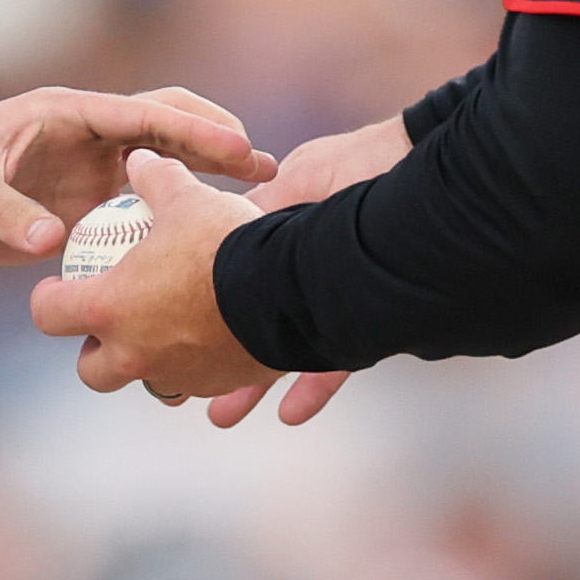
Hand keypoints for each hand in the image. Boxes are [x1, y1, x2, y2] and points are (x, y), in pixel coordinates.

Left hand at [0, 87, 274, 266]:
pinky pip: (139, 213)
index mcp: (65, 114)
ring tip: (260, 203)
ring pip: (163, 171)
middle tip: (266, 171)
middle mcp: (86, 138)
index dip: (191, 129)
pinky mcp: (84, 208)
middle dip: (216, 145)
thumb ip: (3, 209)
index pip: (141, 116)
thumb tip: (50, 241)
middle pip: (166, 133)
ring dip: (208, 183)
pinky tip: (208, 247)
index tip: (237, 146)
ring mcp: (89, 173)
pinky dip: (174, 223)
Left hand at [31, 150, 278, 400]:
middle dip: (93, 350)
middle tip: (107, 321)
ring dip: (145, 360)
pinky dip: (193, 363)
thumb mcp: (186, 197)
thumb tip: (139, 158)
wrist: (291, 292)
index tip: (57, 287)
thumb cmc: (226, 243)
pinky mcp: (216, 384)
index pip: (49, 315)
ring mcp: (176, 375)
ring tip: (161, 329)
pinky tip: (209, 333)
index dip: (48, 299)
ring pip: (145, 380)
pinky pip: (194, 382)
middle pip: (92, 371)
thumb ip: (154, 178)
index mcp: (110, 307)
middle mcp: (134, 353)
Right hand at [202, 113, 412, 428]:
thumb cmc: (358, 165)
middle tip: (177, 383)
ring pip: (279, 350)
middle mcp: (298, 273)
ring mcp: (328, 300)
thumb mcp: (295, 179)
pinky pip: (331, 362)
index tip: (156, 320)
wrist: (423, 174)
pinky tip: (289, 412)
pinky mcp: (363, 322)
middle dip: (209, 353)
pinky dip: (311, 386)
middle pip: (245, 322)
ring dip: (248, 385)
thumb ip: (251, 210)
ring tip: (219, 413)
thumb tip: (196, 212)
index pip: (225, 271)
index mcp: (276, 237)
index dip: (190, 295)